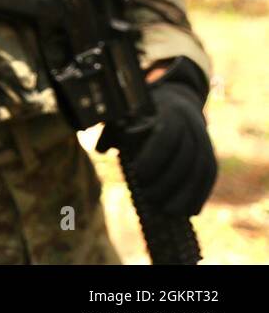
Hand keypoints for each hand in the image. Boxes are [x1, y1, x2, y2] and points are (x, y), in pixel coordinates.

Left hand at [97, 59, 216, 216]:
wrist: (178, 101)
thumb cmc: (145, 113)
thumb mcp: (128, 114)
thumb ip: (114, 131)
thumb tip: (101, 150)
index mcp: (170, 112)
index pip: (167, 135)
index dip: (154, 156)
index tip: (138, 173)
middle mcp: (191, 124)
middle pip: (186, 156)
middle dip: (168, 180)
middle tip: (149, 196)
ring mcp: (204, 139)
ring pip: (201, 168)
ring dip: (186, 193)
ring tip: (168, 211)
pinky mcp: (211, 153)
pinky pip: (210, 175)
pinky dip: (200, 194)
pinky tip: (189, 211)